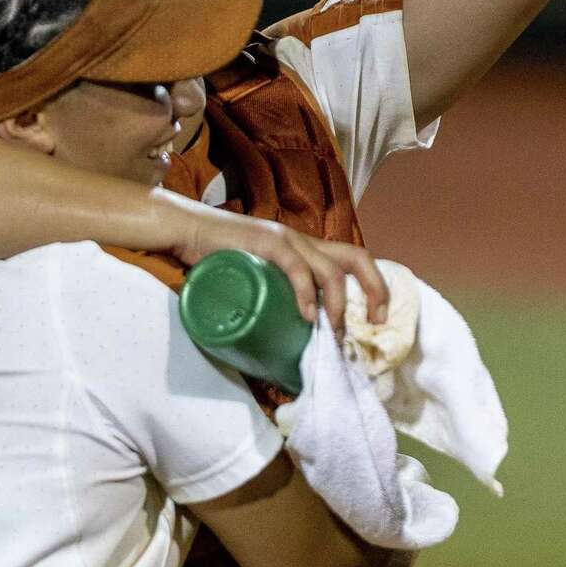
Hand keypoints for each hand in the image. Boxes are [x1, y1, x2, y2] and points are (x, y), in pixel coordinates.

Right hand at [157, 191, 388, 328]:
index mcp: (305, 247)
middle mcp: (302, 240)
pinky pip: (296, 267)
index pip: (354, 258)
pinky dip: (306, 294)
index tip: (379, 318)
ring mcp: (285, 240)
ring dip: (338, 306)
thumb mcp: (258, 277)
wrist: (186, 229)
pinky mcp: (264, 243)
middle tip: (374, 323)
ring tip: (332, 332)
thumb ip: (274, 295)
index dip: (375, 286)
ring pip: (330, 270)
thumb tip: (287, 337)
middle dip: (375, 290)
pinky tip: (307, 316)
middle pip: (357, 258)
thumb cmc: (219, 257)